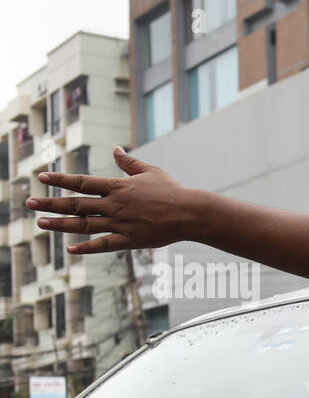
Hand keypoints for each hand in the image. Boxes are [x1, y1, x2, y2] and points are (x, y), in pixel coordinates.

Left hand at [27, 146, 194, 253]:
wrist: (190, 213)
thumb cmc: (173, 191)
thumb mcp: (150, 172)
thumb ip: (129, 163)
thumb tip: (115, 149)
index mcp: (118, 187)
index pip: (82, 182)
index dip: (61, 180)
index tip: (42, 178)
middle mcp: (115, 205)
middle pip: (76, 204)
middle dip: (51, 203)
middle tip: (29, 202)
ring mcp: (122, 224)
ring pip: (85, 224)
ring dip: (60, 224)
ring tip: (40, 223)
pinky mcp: (131, 240)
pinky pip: (105, 245)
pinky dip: (87, 247)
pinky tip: (70, 248)